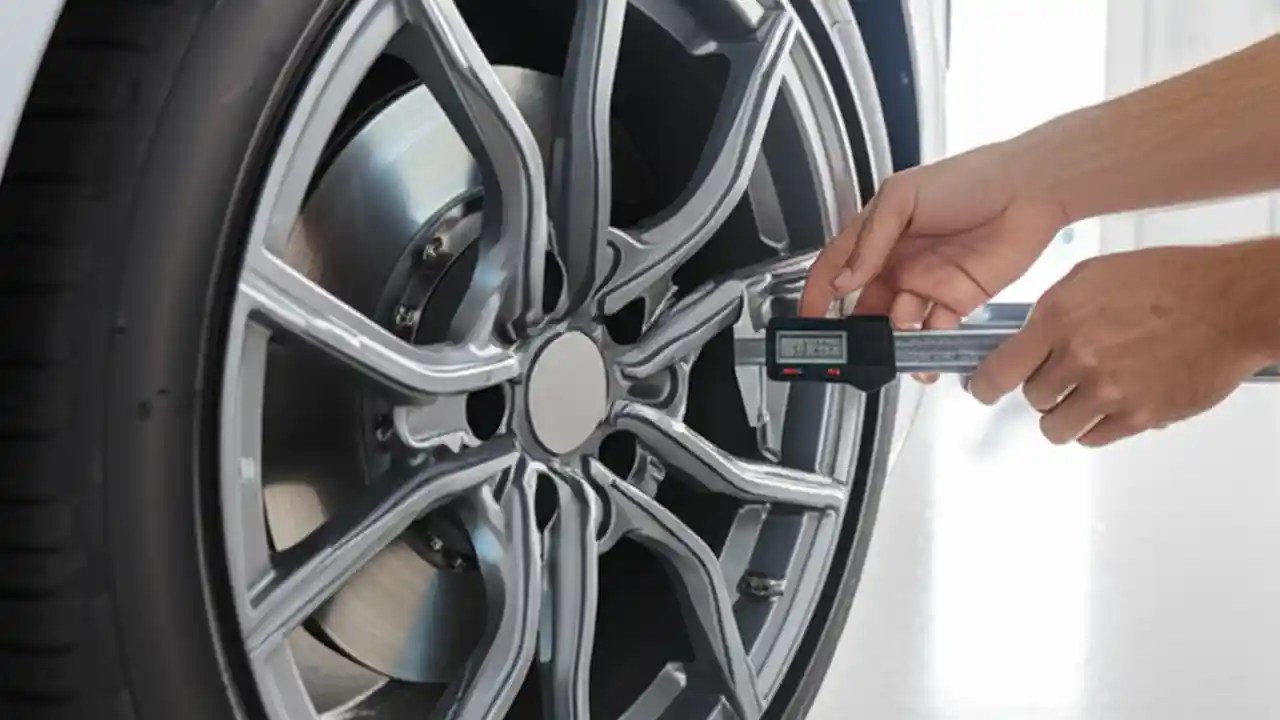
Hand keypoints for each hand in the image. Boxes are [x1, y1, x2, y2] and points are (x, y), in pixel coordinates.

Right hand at [800, 141, 1068, 340]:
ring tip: (896, 344)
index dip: (818, 294)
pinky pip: (934, 331)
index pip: (836, 267)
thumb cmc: (969, 179)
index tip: (809, 319)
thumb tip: (844, 280)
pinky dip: (927, 347)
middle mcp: (899, 262)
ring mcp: (927, 283)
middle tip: (849, 347)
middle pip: (864, 304)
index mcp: (878, 234)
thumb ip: (870, 240)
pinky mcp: (958, 300)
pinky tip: (924, 352)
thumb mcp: (903, 196)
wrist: (1030, 190)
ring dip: (892, 340)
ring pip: (897, 323)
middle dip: (855, 328)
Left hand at [968, 244, 1277, 445]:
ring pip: (1057, 427)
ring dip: (1064, 415)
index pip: (1000, 368)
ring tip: (1084, 397)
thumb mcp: (1093, 277)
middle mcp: (1079, 356)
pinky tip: (1109, 405)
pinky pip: (1093, 437)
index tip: (982, 391)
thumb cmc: (1169, 282)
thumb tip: (1026, 340)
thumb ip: (1053, 311)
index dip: (986, 385)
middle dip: (1043, 389)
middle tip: (1063, 376)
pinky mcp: (1139, 416)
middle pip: (1032, 397)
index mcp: (1060, 318)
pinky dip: (1095, 427)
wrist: (1229, 303)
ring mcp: (1109, 390)